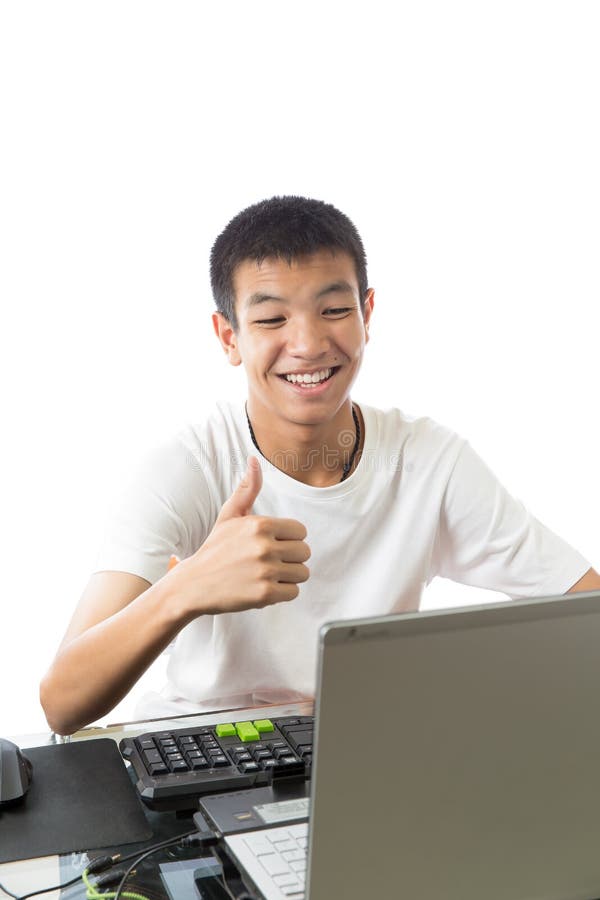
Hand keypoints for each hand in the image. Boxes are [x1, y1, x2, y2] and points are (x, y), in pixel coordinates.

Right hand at [167, 456, 309, 615]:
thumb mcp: (229, 515)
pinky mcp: (265, 594)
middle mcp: (264, 546)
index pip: (301, 531)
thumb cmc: (215, 549)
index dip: (289, 540)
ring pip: (302, 573)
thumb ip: (247, 488)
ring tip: (266, 575)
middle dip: (291, 559)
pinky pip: (293, 592)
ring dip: (288, 577)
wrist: (193, 584)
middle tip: (269, 562)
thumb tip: (254, 460)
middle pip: (305, 552)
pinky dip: (282, 593)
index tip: (273, 545)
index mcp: (260, 524)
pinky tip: (263, 588)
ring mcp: (265, 571)